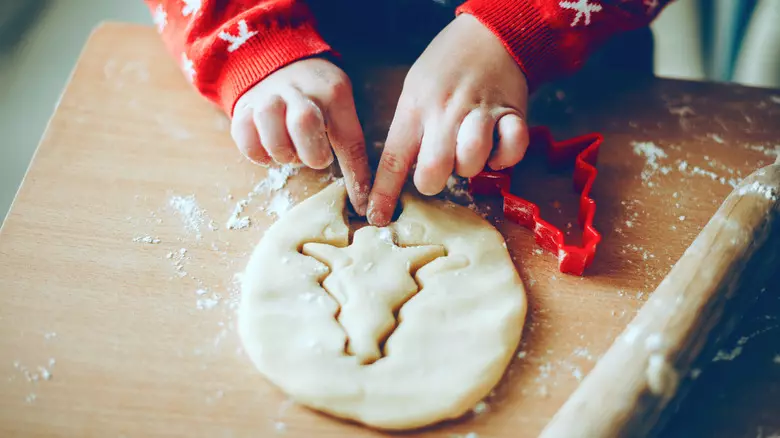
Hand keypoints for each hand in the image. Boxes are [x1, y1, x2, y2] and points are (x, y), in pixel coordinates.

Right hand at [231, 58, 371, 214]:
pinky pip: (243, 134)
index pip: (348, 138)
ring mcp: (268, 95)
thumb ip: (346, 137)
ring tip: (289, 153)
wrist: (274, 62)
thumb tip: (363, 191)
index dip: (355, 174)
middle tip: (314, 159)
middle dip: (311, 153)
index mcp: (332, 91)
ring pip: (269, 125)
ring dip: (281, 151)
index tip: (360, 204)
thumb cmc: (315, 95)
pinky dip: (256, 152)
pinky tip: (268, 152)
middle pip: (303, 122)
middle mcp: (299, 89)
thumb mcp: (338, 104)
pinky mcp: (242, 106)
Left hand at [367, 14, 529, 225]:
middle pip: (434, 169)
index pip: (394, 158)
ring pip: (472, 161)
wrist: (489, 35)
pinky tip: (498, 147)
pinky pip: (512, 149)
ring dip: (470, 167)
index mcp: (415, 108)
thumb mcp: (414, 90)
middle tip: (439, 171)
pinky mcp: (512, 113)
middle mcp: (445, 112)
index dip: (384, 192)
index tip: (376, 217)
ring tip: (468, 153)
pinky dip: (506, 157)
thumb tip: (401, 176)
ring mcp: (480, 112)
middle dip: (433, 182)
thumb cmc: (445, 68)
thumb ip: (409, 130)